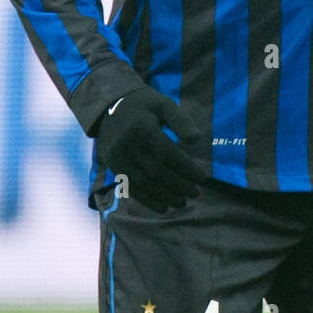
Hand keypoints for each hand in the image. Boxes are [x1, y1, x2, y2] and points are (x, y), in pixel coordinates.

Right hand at [96, 87, 207, 211]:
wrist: (110, 107)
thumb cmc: (145, 106)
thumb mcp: (164, 104)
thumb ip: (181, 121)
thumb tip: (196, 140)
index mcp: (142, 128)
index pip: (168, 154)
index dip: (186, 168)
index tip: (202, 179)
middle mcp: (127, 145)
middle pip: (156, 171)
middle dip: (178, 185)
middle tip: (195, 193)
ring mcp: (117, 158)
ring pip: (144, 183)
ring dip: (165, 196)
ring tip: (182, 202)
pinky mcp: (113, 167)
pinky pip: (131, 188)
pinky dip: (148, 200)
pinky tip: (163, 207)